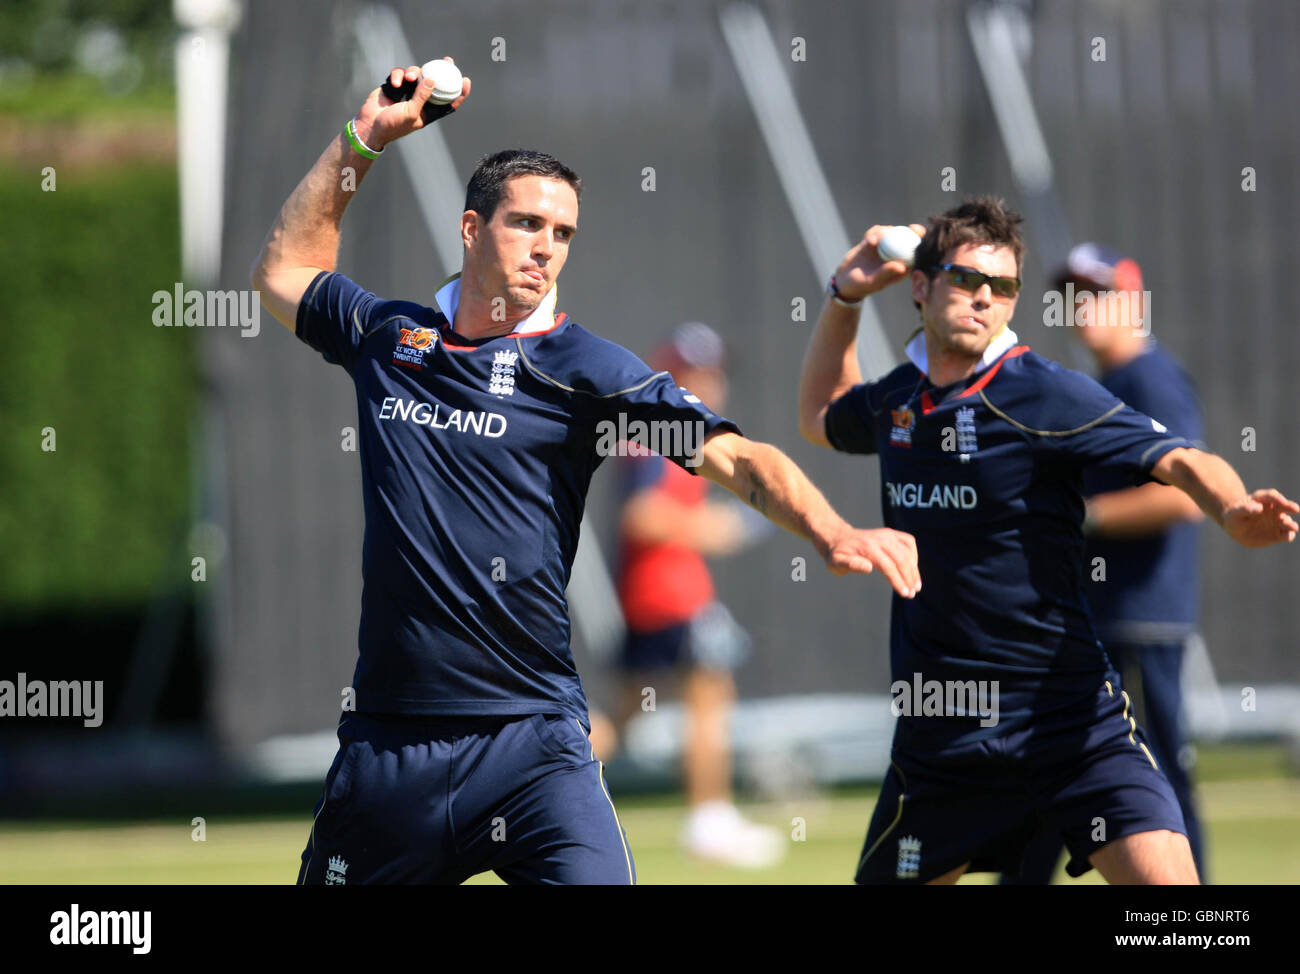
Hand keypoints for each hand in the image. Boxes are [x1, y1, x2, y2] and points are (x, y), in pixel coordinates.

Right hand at [354, 59, 470, 149]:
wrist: (370, 125)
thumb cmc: (392, 125)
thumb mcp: (411, 113)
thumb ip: (422, 96)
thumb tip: (433, 80)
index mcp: (428, 112)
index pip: (447, 102)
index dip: (458, 92)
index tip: (466, 80)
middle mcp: (419, 101)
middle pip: (434, 83)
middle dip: (441, 71)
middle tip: (448, 60)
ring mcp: (407, 92)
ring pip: (417, 75)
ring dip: (414, 72)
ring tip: (409, 78)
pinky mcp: (394, 85)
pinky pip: (400, 74)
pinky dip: (398, 76)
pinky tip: (395, 83)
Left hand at [820, 526, 920, 597]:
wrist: (839, 538)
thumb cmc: (838, 555)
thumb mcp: (836, 563)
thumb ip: (850, 564)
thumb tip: (868, 568)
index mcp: (868, 547)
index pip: (888, 565)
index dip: (898, 580)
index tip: (905, 594)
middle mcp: (880, 538)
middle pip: (901, 559)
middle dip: (909, 578)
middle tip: (911, 594)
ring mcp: (887, 534)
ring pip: (908, 552)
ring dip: (914, 570)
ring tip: (915, 586)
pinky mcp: (892, 533)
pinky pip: (909, 542)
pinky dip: (913, 556)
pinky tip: (912, 568)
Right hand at [833, 223, 926, 301]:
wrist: (843, 282)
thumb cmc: (860, 286)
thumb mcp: (873, 281)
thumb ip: (886, 273)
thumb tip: (902, 266)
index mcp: (900, 268)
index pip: (915, 255)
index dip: (922, 245)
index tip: (923, 239)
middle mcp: (893, 256)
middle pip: (906, 239)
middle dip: (912, 231)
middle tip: (913, 228)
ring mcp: (883, 248)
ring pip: (891, 233)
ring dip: (885, 232)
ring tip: (873, 241)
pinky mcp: (873, 242)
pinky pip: (877, 232)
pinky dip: (873, 233)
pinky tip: (867, 241)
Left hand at [1221, 488, 1298, 546]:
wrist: (1235, 528)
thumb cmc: (1234, 516)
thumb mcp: (1235, 512)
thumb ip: (1245, 509)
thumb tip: (1259, 508)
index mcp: (1262, 499)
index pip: (1271, 496)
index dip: (1277, 498)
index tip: (1281, 502)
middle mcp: (1273, 509)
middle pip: (1284, 506)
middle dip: (1290, 506)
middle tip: (1296, 509)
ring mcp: (1276, 521)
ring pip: (1287, 521)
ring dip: (1290, 524)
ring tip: (1292, 526)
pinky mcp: (1278, 533)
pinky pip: (1285, 534)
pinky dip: (1288, 535)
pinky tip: (1288, 536)